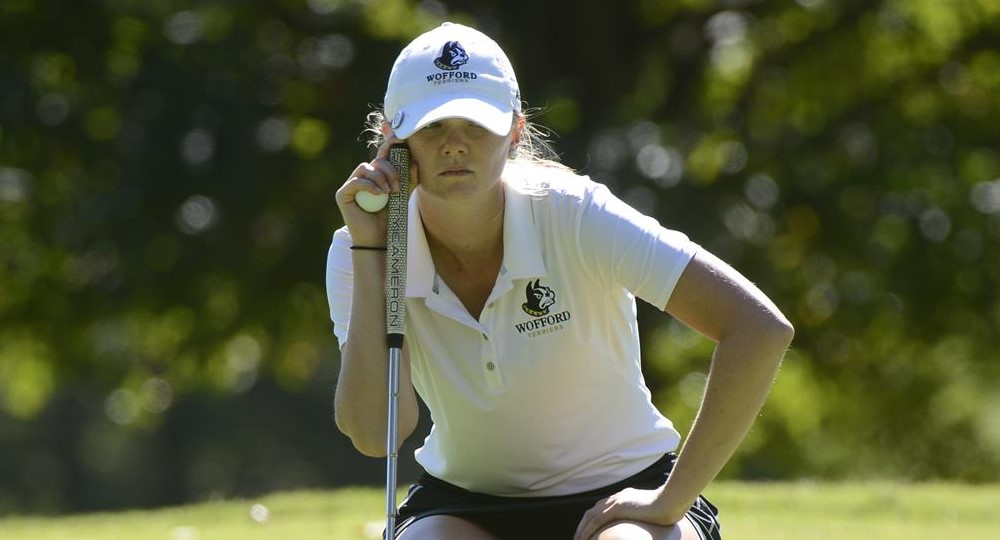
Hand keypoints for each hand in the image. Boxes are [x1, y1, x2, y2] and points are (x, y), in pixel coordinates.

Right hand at [335, 130, 417, 245]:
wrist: (379, 238)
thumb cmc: (390, 217)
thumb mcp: (403, 195)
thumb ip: (409, 179)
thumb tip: (415, 162)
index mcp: (377, 174)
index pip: (383, 154)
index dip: (389, 142)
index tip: (397, 135)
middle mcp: (363, 176)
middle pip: (377, 161)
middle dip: (390, 171)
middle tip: (397, 188)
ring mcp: (351, 184)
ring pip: (366, 168)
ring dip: (380, 178)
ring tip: (388, 193)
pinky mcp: (343, 193)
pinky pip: (356, 181)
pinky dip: (369, 186)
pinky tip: (379, 195)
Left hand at [573, 487, 681, 539]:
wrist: (670, 501)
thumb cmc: (668, 508)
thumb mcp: (653, 510)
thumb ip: (645, 513)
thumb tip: (649, 520)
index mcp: (624, 497)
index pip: (603, 508)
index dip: (594, 519)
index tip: (589, 530)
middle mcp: (617, 497)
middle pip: (593, 511)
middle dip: (584, 525)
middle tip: (578, 537)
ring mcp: (616, 501)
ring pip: (591, 516)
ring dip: (582, 529)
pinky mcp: (617, 508)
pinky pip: (596, 521)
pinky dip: (587, 530)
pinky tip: (583, 538)